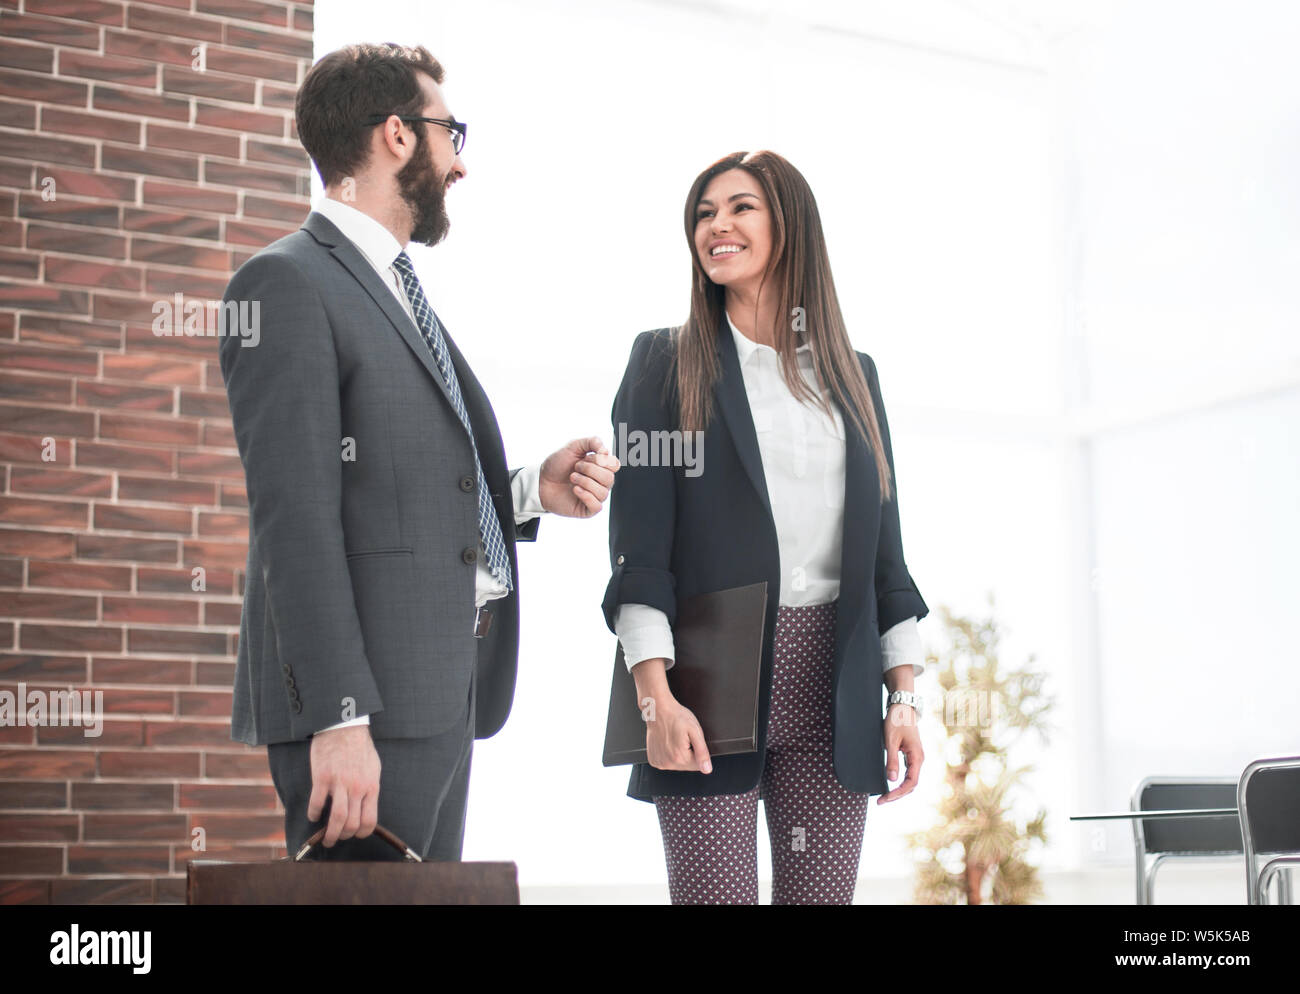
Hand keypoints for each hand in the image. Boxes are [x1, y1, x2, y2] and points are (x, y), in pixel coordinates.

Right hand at [307, 725, 380, 845]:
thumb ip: (369, 789)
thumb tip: (367, 807)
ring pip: (336, 819)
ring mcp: (339, 783)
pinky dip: (313, 814)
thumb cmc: (360, 748)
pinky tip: (313, 815)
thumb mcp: (373, 769)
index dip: (362, 833)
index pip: (369, 820)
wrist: (344, 727)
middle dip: (343, 836)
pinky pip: (316, 804)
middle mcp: (357, 788)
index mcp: (371, 787)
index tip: (355, 834)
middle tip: (336, 838)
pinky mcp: (322, 778)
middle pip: (351, 824)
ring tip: (325, 839)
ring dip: (329, 834)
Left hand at [538, 436, 618, 517]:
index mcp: (600, 468)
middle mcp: (600, 483)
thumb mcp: (573, 446)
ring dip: (585, 482)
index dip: (601, 460)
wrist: (540, 480)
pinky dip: (586, 496)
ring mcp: (594, 496)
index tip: (586, 457)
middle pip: (609, 478)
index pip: (615, 465)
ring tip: (572, 478)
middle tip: (576, 467)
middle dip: (590, 470)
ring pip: (603, 492)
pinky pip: (597, 506)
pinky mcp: (587, 509)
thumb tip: (607, 452)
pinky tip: (575, 490)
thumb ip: (592, 442)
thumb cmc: (557, 464)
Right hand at [644, 693, 712, 773]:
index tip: (691, 741)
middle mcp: (668, 763)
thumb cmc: (676, 717)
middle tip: (683, 738)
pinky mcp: (654, 760)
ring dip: (679, 754)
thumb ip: (702, 752)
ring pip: (677, 765)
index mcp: (680, 757)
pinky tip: (668, 743)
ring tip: (675, 739)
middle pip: (688, 766)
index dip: (698, 752)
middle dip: (689, 753)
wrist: (657, 710)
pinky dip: (669, 754)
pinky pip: (667, 762)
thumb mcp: (695, 731)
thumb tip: (707, 769)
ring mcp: (660, 762)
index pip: (698, 765)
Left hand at [878, 704, 921, 803]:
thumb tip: (892, 780)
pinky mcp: (911, 755)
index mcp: (917, 757)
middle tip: (881, 801)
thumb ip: (892, 760)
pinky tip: (890, 784)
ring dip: (899, 790)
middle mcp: (919, 759)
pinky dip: (899, 782)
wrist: (902, 707)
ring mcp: (916, 758)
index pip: (911, 782)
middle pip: (911, 785)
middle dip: (897, 795)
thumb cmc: (897, 721)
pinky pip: (908, 773)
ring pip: (910, 780)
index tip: (885, 798)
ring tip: (884, 796)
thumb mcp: (891, 740)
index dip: (898, 793)